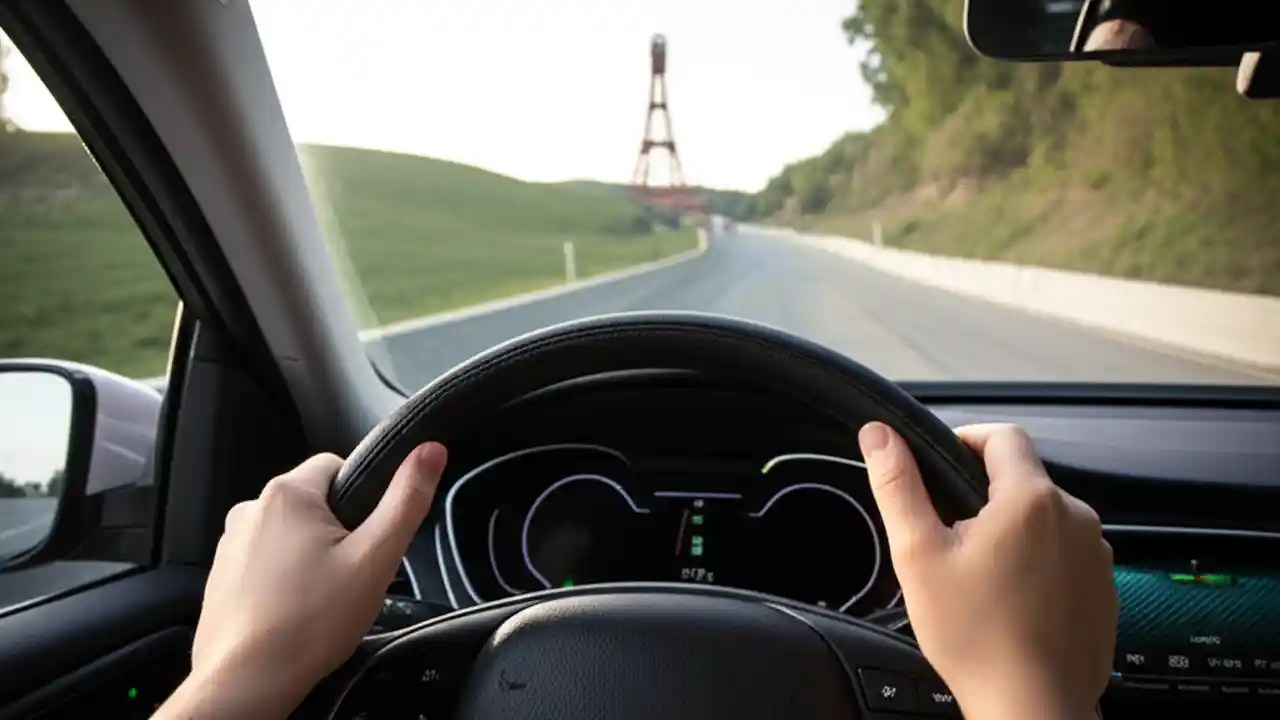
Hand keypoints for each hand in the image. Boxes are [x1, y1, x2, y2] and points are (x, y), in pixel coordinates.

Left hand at [155, 443, 446, 718]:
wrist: (247, 681)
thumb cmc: (311, 622)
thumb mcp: (375, 558)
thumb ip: (406, 500)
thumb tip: (430, 450)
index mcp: (287, 494)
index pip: (336, 465)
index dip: (362, 497)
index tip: (367, 536)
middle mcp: (249, 510)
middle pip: (313, 504)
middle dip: (336, 533)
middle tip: (350, 575)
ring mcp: (229, 545)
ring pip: (289, 536)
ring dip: (308, 557)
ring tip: (321, 600)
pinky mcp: (220, 578)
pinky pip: (264, 564)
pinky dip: (282, 582)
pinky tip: (295, 612)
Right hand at [858, 422, 1114, 719]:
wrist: (1031, 705)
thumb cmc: (973, 635)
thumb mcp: (918, 554)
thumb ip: (898, 485)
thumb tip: (878, 433)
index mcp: (1031, 499)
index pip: (1002, 436)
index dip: (967, 440)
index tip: (942, 466)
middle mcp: (1075, 516)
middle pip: (1023, 479)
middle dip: (986, 496)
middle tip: (951, 538)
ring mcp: (1096, 553)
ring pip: (1045, 517)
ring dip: (1014, 529)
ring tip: (981, 574)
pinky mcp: (1105, 586)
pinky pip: (1066, 552)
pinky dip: (1039, 561)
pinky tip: (1012, 597)